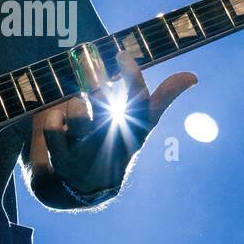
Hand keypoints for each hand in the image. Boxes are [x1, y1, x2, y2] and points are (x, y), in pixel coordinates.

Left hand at [41, 49, 196, 195]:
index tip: (122, 54)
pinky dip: (51, 118)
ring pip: (79, 116)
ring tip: (75, 102)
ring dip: (74, 103)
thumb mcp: (140, 126)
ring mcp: (87, 152)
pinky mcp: (62, 160)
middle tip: (87, 60)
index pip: (141, 104)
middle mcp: (113, 141)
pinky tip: (55, 119)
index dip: (133, 79)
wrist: (83, 189)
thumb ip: (162, 98)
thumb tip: (192, 77)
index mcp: (136, 130)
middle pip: (108, 106)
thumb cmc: (116, 145)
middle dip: (97, 81)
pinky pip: (53, 128)